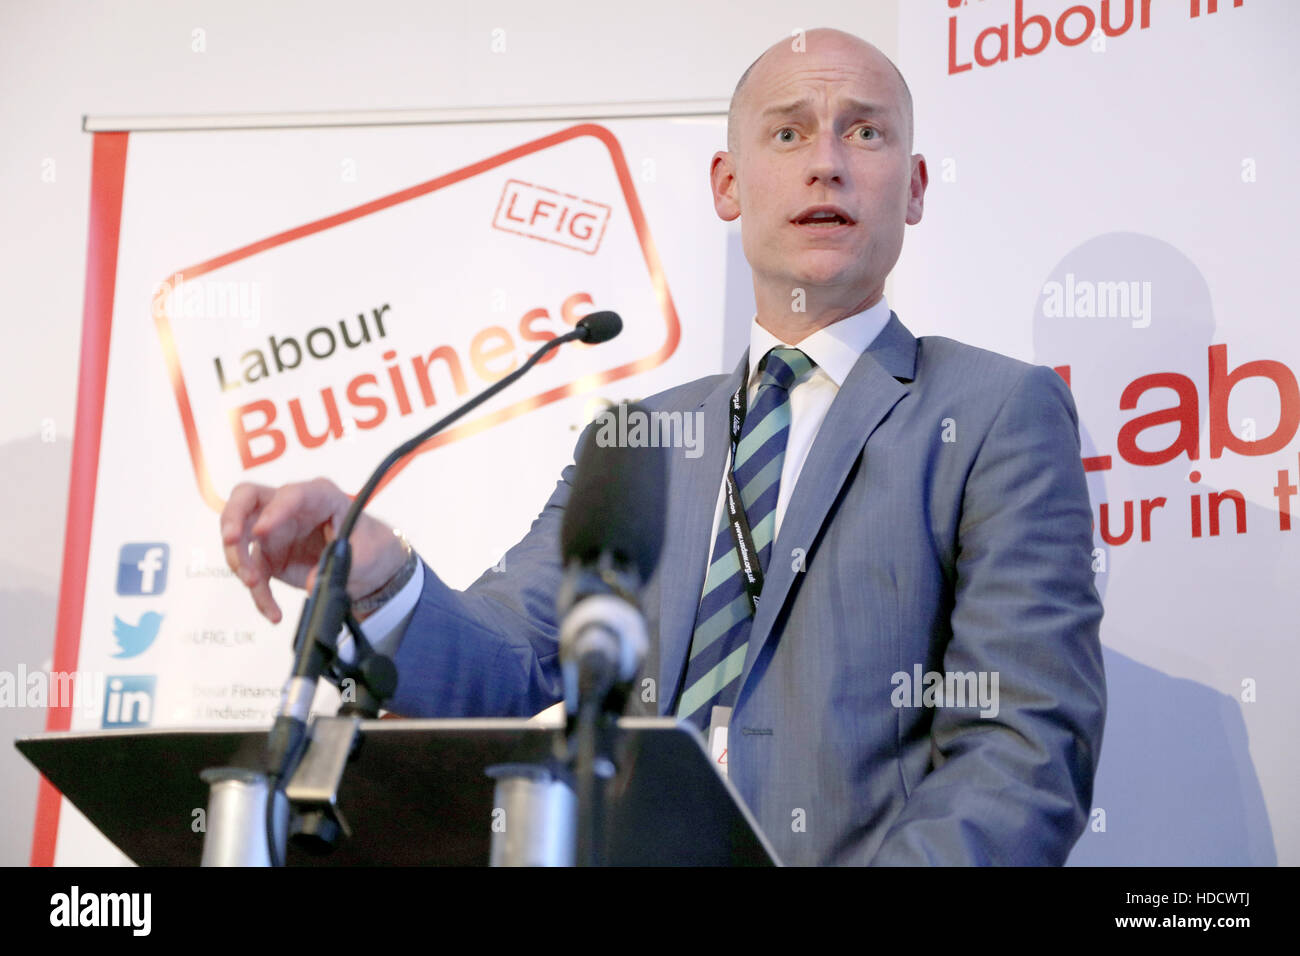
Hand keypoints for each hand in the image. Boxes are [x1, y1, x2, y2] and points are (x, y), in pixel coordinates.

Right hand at [220, 477, 409, 623]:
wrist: (369, 566)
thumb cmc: (369, 546)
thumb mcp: (367, 554)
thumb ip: (341, 564)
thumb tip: (312, 582)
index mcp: (319, 496)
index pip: (290, 494)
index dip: (274, 511)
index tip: (261, 532)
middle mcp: (289, 508)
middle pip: (247, 498)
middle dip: (232, 518)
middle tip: (231, 541)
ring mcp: (275, 531)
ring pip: (240, 536)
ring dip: (239, 561)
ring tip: (255, 584)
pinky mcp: (270, 556)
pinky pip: (253, 571)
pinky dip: (258, 593)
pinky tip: (272, 611)